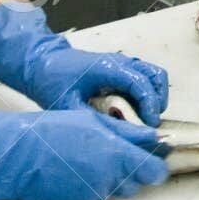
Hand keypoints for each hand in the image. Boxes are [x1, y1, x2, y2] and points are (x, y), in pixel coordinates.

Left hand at [0, 2, 168, 124]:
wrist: (41, 63)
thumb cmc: (52, 82)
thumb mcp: (68, 106)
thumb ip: (91, 120)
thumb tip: (115, 137)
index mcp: (107, 68)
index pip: (140, 82)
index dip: (150, 104)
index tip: (150, 124)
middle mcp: (118, 62)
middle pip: (154, 75)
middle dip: (156, 101)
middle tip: (148, 123)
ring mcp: (120, 63)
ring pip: (152, 74)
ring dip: (154, 95)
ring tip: (144, 118)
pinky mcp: (118, 68)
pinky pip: (142, 77)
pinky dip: (146, 92)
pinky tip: (133, 111)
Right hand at [0, 110, 167, 199]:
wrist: (13, 157)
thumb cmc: (49, 132)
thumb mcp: (91, 120)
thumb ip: (125, 132)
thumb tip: (151, 137)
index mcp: (116, 157)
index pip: (154, 172)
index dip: (155, 167)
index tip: (151, 162)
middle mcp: (108, 183)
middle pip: (132, 185)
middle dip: (126, 174)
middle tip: (107, 156)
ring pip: (107, 194)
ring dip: (101, 182)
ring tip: (77, 163)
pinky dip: (79, 192)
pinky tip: (62, 176)